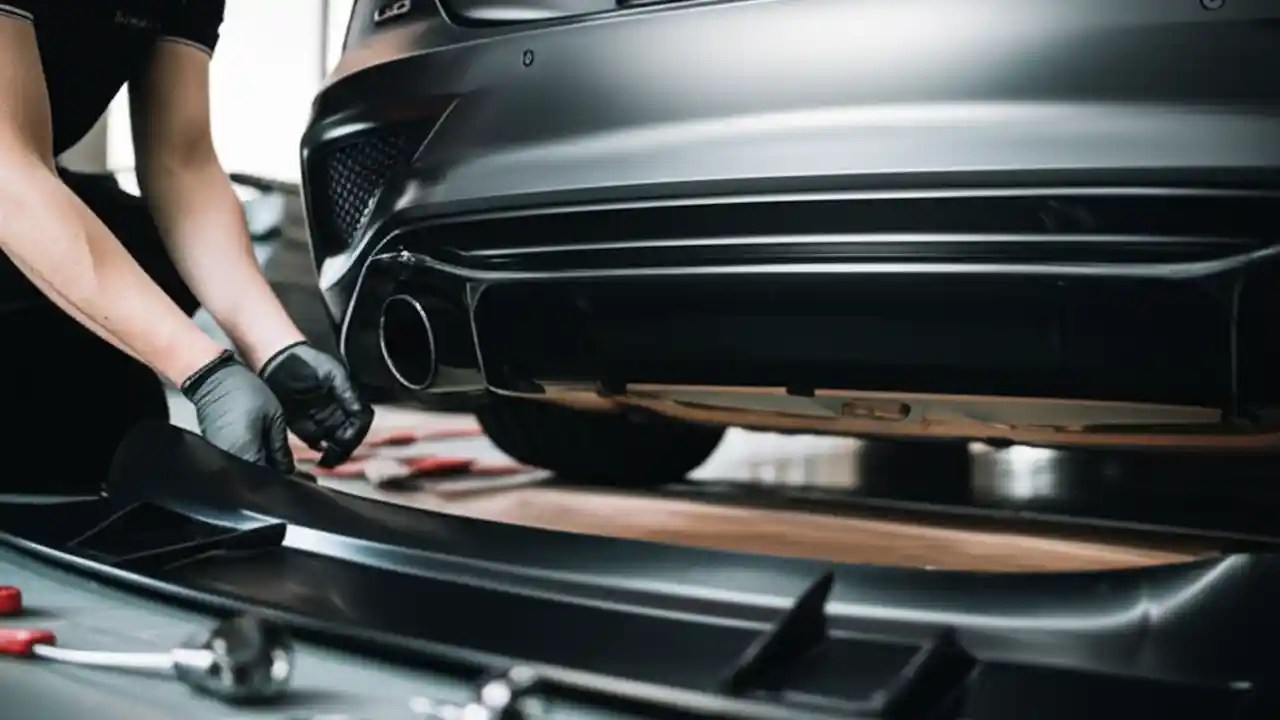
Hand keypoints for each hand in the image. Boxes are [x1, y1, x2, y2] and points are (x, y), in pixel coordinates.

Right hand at [180, 350, 294, 471]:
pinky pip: (238, 465)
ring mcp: (221, 458)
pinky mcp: (217, 452)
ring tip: (281, 463)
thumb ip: (281, 448)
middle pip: (257, 482)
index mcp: (246, 455)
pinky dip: (253, 463)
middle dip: (277, 480)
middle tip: (298, 474)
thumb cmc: (241, 393)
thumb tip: (289, 470)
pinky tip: (265, 456)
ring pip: (248, 475)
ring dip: (265, 472)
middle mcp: (229, 462)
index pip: (270, 482)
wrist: (212, 380)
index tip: (304, 480)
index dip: (287, 484)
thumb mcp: (273, 418)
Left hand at [259, 342, 373, 466]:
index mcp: (346, 398)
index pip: (360, 420)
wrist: (277, 360)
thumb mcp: (332, 373)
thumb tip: (359, 412)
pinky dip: (318, 447)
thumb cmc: (306, 361)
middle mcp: (336, 410)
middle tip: (337, 456)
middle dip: (345, 448)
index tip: (347, 439)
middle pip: (349, 435)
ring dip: (334, 452)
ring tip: (328, 460)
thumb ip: (346, 393)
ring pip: (334, 441)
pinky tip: (319, 450)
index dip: (357, 432)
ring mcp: (320, 418)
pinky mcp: (302, 424)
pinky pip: (314, 440)